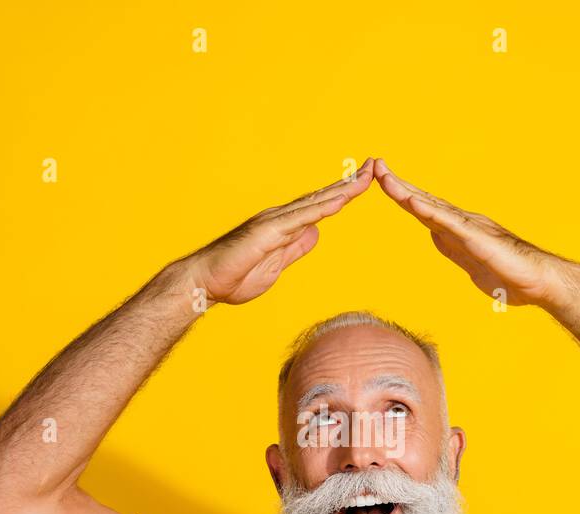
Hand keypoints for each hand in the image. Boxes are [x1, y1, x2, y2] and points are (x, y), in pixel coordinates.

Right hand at [179, 158, 374, 306]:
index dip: (344, 194)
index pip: (321, 206)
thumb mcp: (277, 264)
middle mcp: (282, 217)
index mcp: (285, 226)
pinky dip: (321, 209)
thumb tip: (315, 233)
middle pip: (323, 197)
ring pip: (315, 203)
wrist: (205, 282)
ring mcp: (274, 222)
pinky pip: (300, 219)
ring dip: (341, 190)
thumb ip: (296, 248)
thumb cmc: (235, 276)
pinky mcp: (267, 232)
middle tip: (374, 165)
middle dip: (350, 183)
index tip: (366, 182)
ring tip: (365, 177)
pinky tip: (339, 202)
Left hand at [373, 158, 568, 308]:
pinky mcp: (475, 237)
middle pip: (422, 200)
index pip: (424, 210)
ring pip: (429, 206)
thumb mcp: (472, 265)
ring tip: (384, 177)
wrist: (540, 282)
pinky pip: (446, 222)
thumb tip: (435, 238)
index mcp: (458, 231)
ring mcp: (468, 227)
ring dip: (405, 191)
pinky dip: (426, 210)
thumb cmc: (511, 276)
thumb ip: (454, 251)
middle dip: (397, 184)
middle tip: (375, 166)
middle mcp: (462, 222)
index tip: (383, 182)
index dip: (403, 196)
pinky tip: (409, 201)